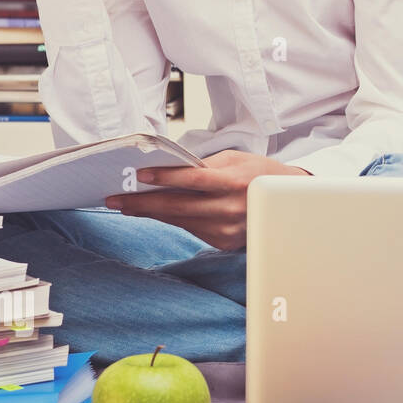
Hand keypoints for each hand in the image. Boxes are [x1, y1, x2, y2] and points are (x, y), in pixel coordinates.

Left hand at [104, 150, 309, 250]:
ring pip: (179, 220)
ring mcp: (227, 228)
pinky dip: (171, 220)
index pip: (193, 180)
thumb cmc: (260, 173)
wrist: (288, 203)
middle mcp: (230, 208)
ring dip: (150, 213)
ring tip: (125, 206)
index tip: (139, 175)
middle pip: (178, 206)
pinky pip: (191, 229)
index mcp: (235, 182)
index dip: (165, 178)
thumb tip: (168, 170)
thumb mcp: (236, 160)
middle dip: (142, 202)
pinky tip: (153, 213)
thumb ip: (204, 166)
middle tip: (114, 199)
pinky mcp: (224, 242)